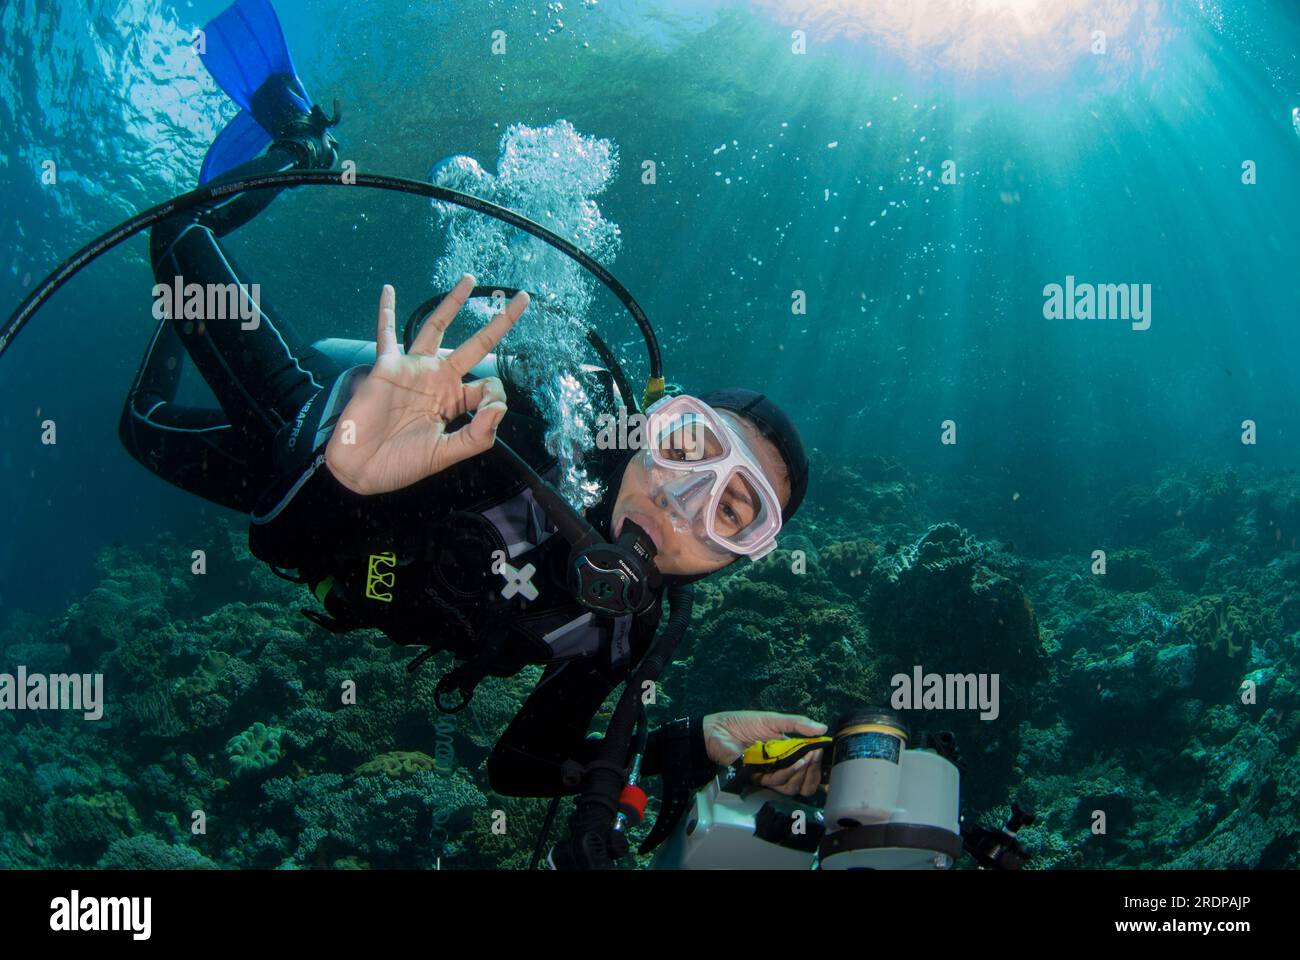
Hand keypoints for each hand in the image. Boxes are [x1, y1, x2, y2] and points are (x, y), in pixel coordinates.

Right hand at [325, 275, 528, 494]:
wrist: (361, 468)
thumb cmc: (400, 465)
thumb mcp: (446, 454)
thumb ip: (477, 435)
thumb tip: (499, 407)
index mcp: (455, 402)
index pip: (487, 384)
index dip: (496, 395)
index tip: (488, 410)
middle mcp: (438, 380)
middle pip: (476, 345)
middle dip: (499, 323)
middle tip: (522, 299)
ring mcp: (414, 370)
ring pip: (437, 327)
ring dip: (453, 303)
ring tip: (469, 279)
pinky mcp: (388, 367)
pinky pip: (387, 334)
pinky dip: (387, 312)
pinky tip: (389, 291)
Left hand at [701, 710, 827, 796]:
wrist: (720, 730)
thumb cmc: (745, 723)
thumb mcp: (774, 720)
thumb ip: (798, 724)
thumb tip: (823, 728)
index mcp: (787, 754)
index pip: (809, 768)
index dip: (820, 768)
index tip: (826, 758)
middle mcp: (781, 768)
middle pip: (805, 782)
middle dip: (814, 771)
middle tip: (815, 756)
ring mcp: (771, 775)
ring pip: (794, 786)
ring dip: (802, 772)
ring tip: (805, 759)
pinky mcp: (760, 780)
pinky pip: (779, 784)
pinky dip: (789, 773)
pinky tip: (794, 762)